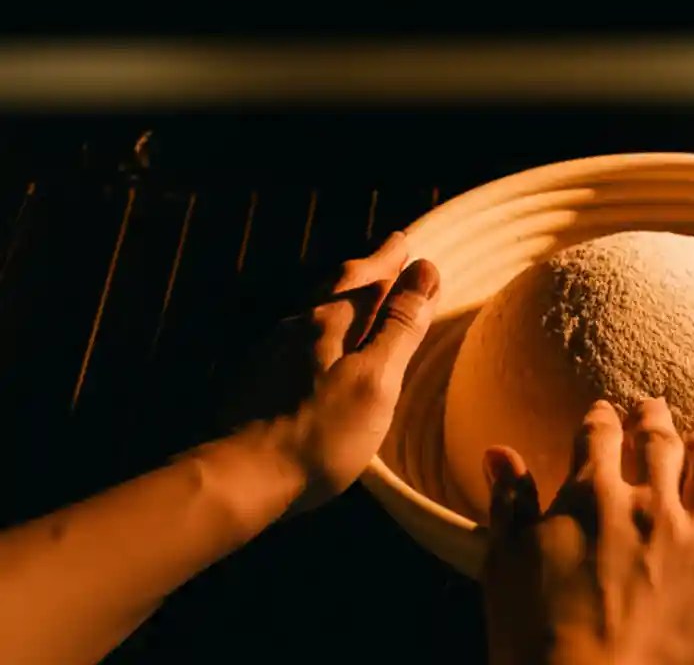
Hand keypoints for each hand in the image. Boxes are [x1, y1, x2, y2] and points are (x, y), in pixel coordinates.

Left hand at [233, 231, 440, 509]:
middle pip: (335, 286)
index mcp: (329, 323)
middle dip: (366, 268)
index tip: (404, 242)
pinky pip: (295, 338)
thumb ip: (400, 326)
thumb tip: (425, 269)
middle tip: (387, 253)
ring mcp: (270, 354)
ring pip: (312, 309)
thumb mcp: (376, 379)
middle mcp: (297, 327)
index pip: (367, 279)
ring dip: (339, 294)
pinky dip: (318, 327)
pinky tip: (316, 345)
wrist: (242, 477)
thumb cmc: (322, 433)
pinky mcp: (255, 381)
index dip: (389, 261)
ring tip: (356, 292)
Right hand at [482, 398, 693, 664]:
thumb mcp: (506, 560)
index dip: (600, 419)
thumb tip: (498, 451)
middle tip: (655, 406)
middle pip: (659, 444)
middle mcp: (649, 504)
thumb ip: (509, 501)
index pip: (599, 437)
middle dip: (655, 420)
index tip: (603, 411)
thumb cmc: (534, 631)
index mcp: (593, 495)